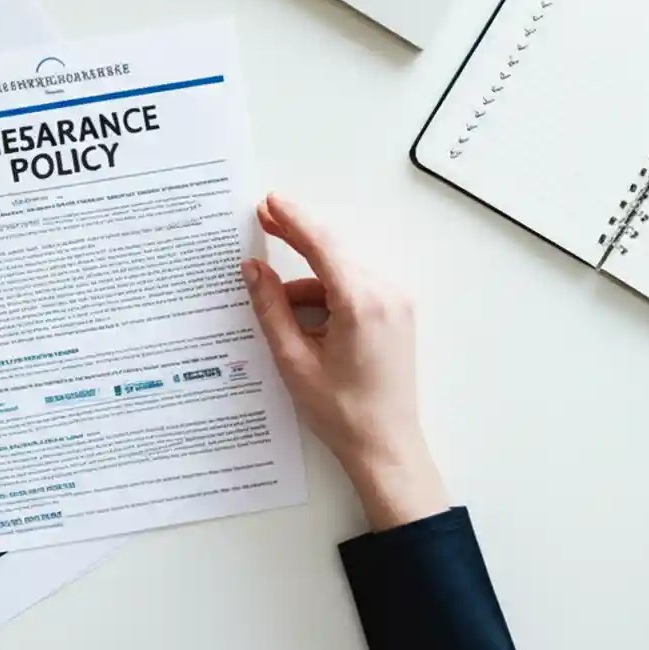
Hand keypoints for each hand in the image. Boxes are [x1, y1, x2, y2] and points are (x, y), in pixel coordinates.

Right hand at [242, 195, 448, 530]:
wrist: (386, 447)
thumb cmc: (341, 412)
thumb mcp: (294, 360)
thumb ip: (270, 308)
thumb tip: (252, 269)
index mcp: (362, 303)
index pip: (323, 246)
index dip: (293, 220)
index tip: (269, 202)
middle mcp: (386, 295)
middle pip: (334, 254)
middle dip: (297, 239)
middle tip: (263, 221)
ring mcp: (396, 304)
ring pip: (341, 274)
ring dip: (308, 281)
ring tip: (274, 306)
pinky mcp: (396, 316)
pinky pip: (354, 290)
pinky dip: (326, 296)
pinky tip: (301, 318)